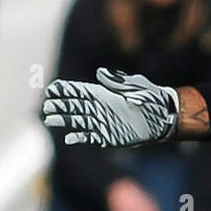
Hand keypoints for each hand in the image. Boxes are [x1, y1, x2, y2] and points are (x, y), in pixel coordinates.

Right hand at [44, 68, 178, 147]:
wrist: (163, 115)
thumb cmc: (151, 97)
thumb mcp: (134, 86)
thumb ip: (117, 81)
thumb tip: (100, 72)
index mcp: (105, 94)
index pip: (80, 92)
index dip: (66, 90)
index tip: (52, 89)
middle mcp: (101, 108)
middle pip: (75, 107)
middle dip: (60, 106)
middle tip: (47, 105)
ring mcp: (104, 122)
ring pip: (79, 122)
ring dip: (65, 121)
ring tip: (50, 119)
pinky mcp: (109, 136)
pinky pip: (91, 137)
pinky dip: (80, 137)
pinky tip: (69, 138)